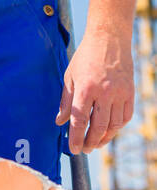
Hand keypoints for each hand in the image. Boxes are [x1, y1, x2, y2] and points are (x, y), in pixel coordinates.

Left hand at [55, 26, 134, 153]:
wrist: (109, 39)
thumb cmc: (85, 57)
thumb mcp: (70, 76)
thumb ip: (66, 101)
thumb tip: (60, 122)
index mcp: (85, 88)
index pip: (80, 120)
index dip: (76, 137)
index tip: (74, 149)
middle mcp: (104, 92)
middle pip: (98, 126)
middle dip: (90, 142)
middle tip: (84, 149)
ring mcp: (119, 93)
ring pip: (114, 125)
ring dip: (104, 138)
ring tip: (95, 143)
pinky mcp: (130, 93)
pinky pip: (125, 117)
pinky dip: (117, 127)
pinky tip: (109, 130)